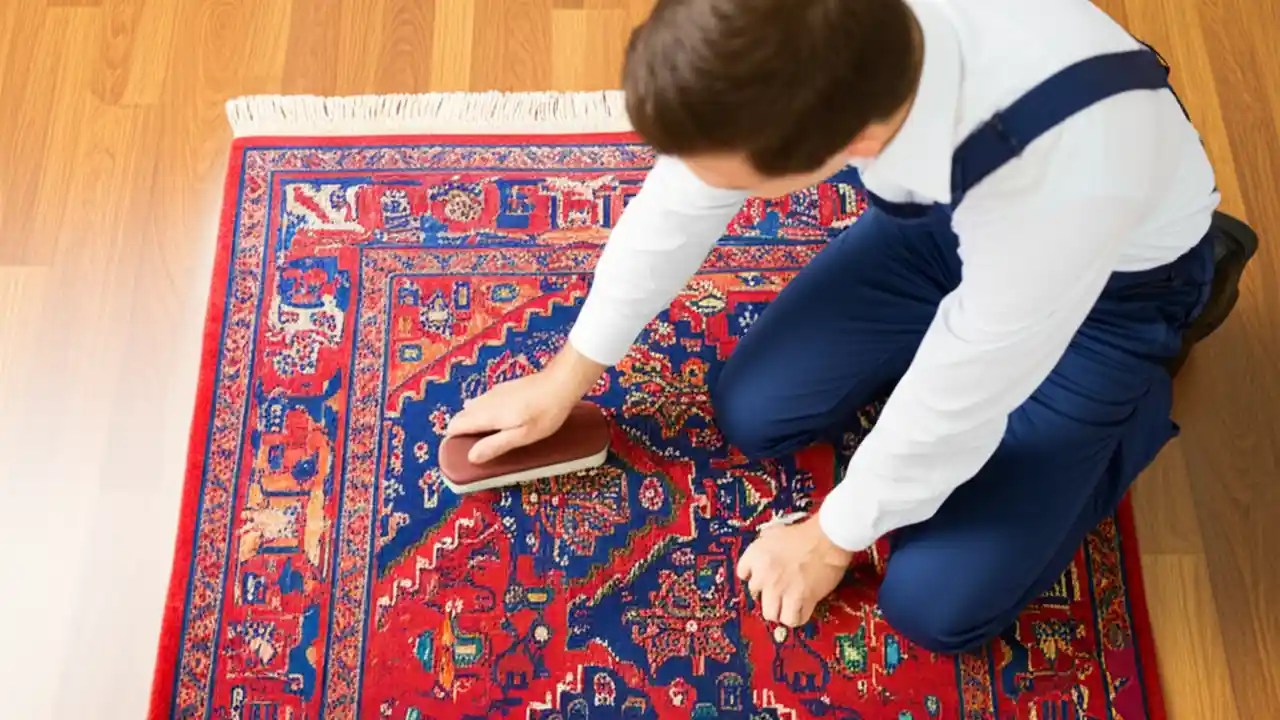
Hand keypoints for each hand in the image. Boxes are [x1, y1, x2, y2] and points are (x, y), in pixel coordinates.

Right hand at [445, 346, 604, 463]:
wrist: (561, 383)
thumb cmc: (544, 413)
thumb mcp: (522, 436)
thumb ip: (495, 445)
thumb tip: (471, 457)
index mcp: (486, 414)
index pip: (454, 426)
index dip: (454, 440)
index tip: (463, 452)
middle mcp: (484, 401)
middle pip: (461, 417)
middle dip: (463, 432)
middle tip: (480, 448)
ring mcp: (494, 393)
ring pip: (472, 408)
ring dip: (474, 422)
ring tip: (491, 437)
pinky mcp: (504, 389)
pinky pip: (484, 403)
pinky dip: (485, 413)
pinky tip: (503, 421)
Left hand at [736, 515, 852, 627]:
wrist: (827, 539)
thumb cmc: (805, 533)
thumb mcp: (775, 531)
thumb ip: (764, 543)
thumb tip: (763, 549)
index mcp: (755, 555)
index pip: (742, 574)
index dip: (753, 576)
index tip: (761, 578)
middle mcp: (764, 575)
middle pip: (755, 596)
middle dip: (767, 594)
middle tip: (778, 591)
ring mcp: (781, 590)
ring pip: (771, 614)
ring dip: (779, 611)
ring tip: (788, 606)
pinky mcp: (800, 600)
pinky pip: (793, 619)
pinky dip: (797, 617)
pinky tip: (801, 610)